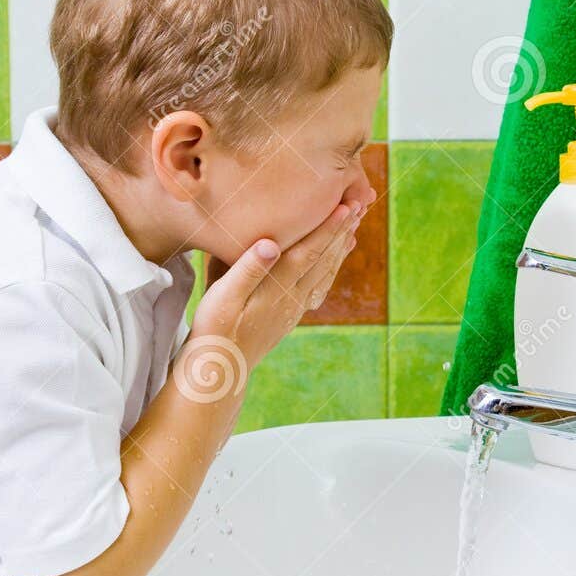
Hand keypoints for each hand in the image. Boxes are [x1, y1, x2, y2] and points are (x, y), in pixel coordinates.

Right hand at [189, 199, 364, 370]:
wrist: (221, 369)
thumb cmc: (215, 329)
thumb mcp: (222, 296)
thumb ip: (247, 268)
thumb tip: (270, 242)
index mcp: (276, 286)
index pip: (309, 251)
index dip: (329, 228)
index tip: (347, 206)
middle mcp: (291, 296)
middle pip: (323, 259)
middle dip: (341, 232)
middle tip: (360, 206)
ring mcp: (292, 308)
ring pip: (323, 274)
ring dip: (339, 250)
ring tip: (353, 229)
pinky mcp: (287, 316)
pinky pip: (317, 288)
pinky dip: (329, 271)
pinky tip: (332, 263)